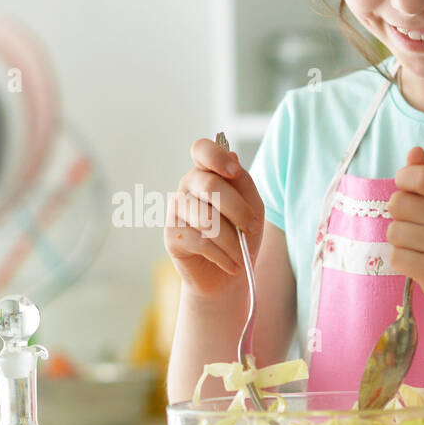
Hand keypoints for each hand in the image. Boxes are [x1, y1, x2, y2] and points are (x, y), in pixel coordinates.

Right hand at [164, 137, 264, 298]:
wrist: (227, 274)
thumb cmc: (240, 236)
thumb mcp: (252, 207)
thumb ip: (244, 183)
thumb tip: (233, 156)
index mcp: (206, 172)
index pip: (201, 150)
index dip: (216, 157)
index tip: (234, 172)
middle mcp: (187, 186)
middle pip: (210, 186)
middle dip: (238, 209)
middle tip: (253, 228)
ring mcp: (176, 210)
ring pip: (206, 218)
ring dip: (232, 241)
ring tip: (242, 256)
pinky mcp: (171, 236)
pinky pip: (200, 242)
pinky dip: (223, 256)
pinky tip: (232, 264)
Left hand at [385, 146, 423, 313]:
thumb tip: (413, 151)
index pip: (419, 176)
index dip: (403, 180)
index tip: (409, 189)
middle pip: (397, 203)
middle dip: (401, 214)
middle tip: (421, 225)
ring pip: (394, 232)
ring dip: (402, 240)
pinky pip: (396, 256)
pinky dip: (404, 260)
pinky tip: (423, 262)